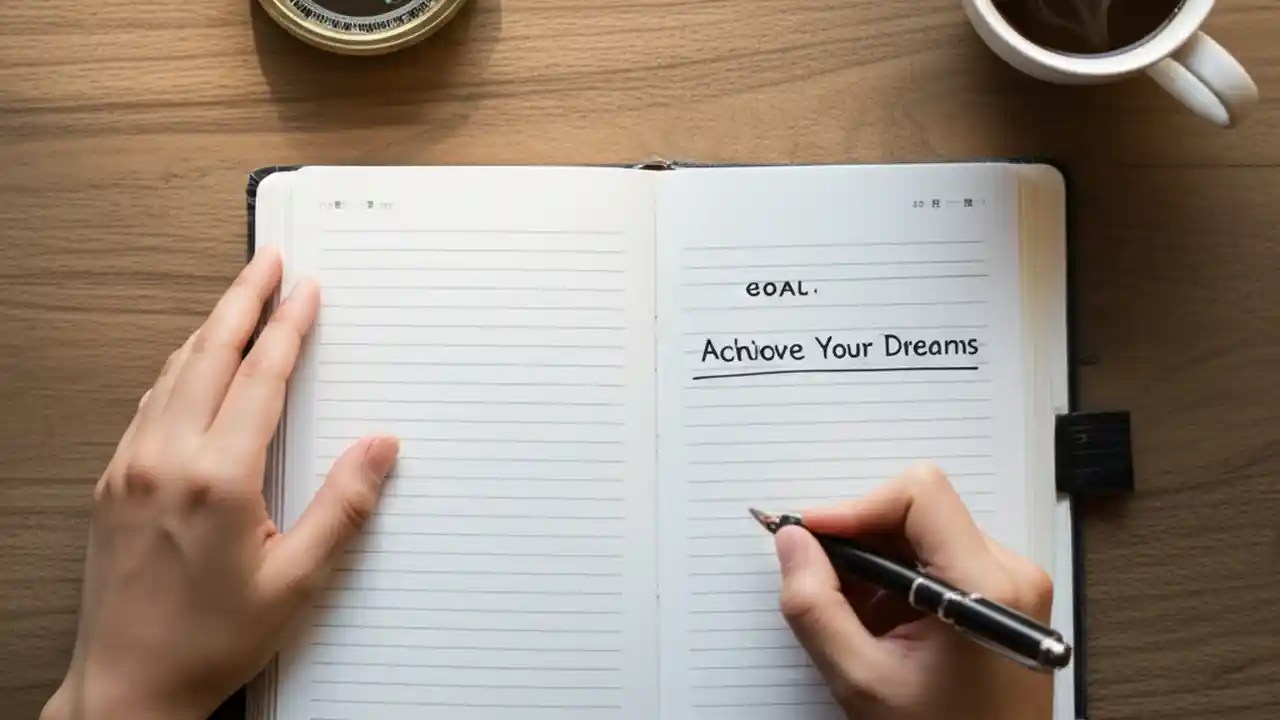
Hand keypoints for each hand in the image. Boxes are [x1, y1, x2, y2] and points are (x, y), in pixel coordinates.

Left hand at [42, 249, 399, 719]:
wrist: (127, 688)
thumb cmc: (209, 642)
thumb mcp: (296, 582)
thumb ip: (343, 507)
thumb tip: (380, 448)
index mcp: (216, 479)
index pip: (260, 377)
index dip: (287, 327)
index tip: (304, 291)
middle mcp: (165, 461)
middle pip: (209, 354)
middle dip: (242, 300)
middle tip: (266, 262)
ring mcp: (131, 468)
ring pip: (171, 372)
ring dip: (208, 329)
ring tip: (236, 300)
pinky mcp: (112, 483)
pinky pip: (148, 403)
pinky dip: (177, 368)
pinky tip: (191, 366)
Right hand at [776, 464, 1053, 719]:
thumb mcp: (862, 681)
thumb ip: (817, 606)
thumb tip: (792, 541)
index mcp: (988, 586)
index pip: (919, 494)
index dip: (856, 506)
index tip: (811, 535)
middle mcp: (1010, 573)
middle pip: (918, 511)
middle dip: (859, 539)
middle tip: (818, 578)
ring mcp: (1011, 584)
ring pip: (923, 533)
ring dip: (875, 563)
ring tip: (853, 616)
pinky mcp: (1003, 596)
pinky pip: (937, 559)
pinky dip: (896, 580)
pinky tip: (880, 623)